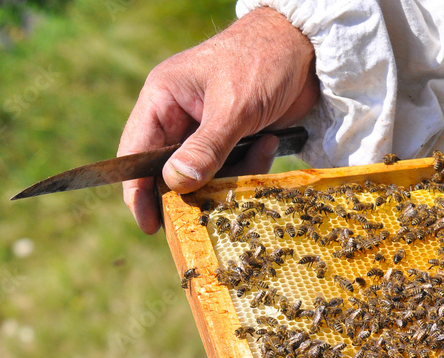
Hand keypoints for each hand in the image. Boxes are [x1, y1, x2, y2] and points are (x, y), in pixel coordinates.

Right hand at [119, 8, 317, 232]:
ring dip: (231, 175)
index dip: (139, 191)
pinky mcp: (236, 137)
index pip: (138, 152)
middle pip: (172, 170)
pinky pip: (234, 167)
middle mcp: (180, 116)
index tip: (150, 225)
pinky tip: (272, 143)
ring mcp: (208, 129)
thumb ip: (206, 148)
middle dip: (194, 189)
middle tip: (209, 211)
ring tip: (259, 152)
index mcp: (163, 99)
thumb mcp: (233, 107)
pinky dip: (251, 166)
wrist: (306, 46)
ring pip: (207, 174)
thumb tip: (176, 184)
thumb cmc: (261, 61)